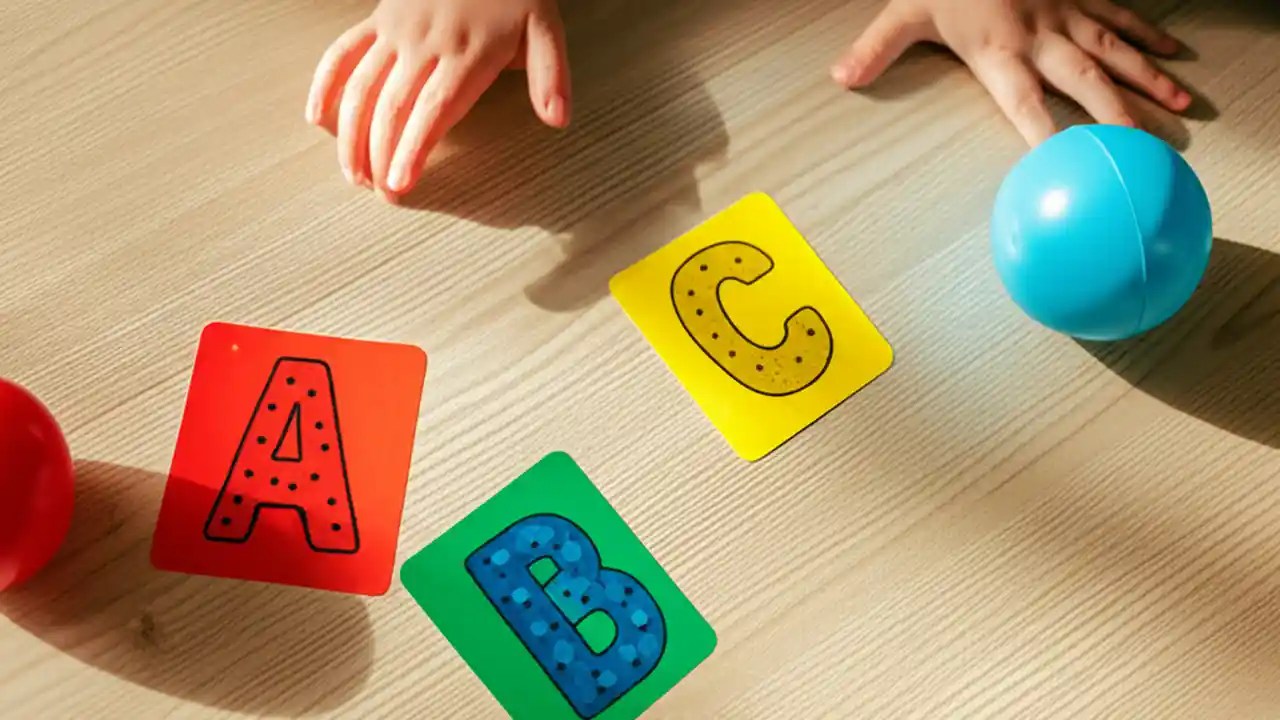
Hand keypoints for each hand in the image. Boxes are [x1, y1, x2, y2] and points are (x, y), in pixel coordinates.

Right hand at [305, 0, 570, 197]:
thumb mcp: (545, 29)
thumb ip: (550, 76)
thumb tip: (557, 118)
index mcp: (467, 54)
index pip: (434, 110)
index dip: (413, 148)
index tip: (400, 184)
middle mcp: (425, 44)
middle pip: (394, 107)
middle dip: (382, 155)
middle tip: (382, 194)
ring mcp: (396, 31)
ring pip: (363, 86)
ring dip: (352, 134)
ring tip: (353, 175)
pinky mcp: (378, 19)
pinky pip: (343, 52)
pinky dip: (325, 84)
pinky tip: (317, 119)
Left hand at [831, 0, 1190, 144]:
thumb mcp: (904, 9)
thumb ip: (876, 48)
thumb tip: (842, 78)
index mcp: (997, 49)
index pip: (1022, 102)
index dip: (1042, 134)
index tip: (1063, 168)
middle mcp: (1039, 35)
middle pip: (1083, 81)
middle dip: (1116, 115)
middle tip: (1145, 150)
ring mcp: (1064, 12)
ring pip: (1113, 49)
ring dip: (1146, 79)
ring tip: (1178, 109)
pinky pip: (1118, 16)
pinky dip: (1146, 35)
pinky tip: (1172, 55)